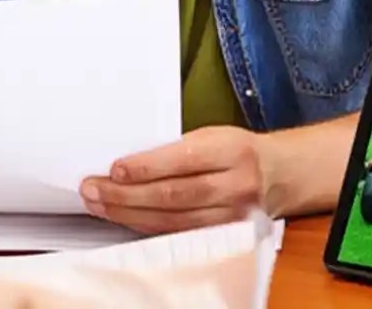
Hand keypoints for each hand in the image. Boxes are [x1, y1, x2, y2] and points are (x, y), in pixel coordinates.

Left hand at [78, 126, 278, 233]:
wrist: (278, 175)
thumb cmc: (237, 151)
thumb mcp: (214, 136)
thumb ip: (177, 149)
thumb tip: (126, 164)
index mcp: (233, 150)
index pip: (183, 160)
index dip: (146, 167)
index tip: (114, 170)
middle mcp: (236, 185)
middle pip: (174, 195)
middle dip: (126, 195)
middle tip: (93, 189)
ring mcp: (232, 216)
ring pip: (172, 220)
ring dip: (129, 214)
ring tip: (100, 205)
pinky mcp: (224, 236)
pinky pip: (179, 234)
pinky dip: (147, 226)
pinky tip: (125, 218)